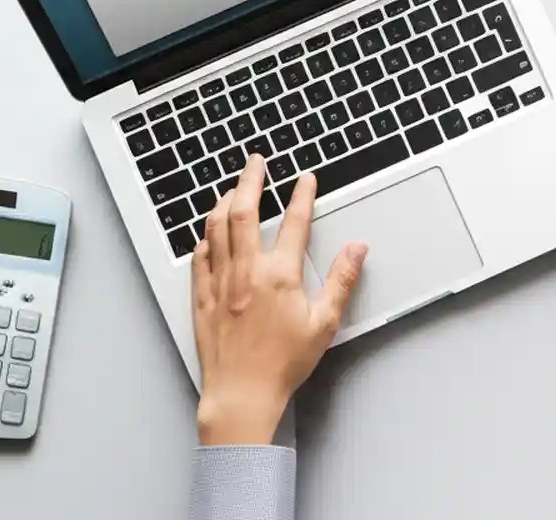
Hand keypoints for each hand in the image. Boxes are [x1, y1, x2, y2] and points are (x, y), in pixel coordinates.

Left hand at [191, 156, 367, 444]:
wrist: (242, 393)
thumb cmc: (283, 364)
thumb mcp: (324, 322)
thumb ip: (342, 280)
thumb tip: (357, 249)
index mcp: (279, 275)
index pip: (294, 222)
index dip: (302, 195)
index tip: (306, 179)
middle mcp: (246, 271)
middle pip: (244, 211)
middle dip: (250, 180)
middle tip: (255, 163)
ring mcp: (220, 282)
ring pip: (216, 227)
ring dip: (224, 201)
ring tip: (231, 189)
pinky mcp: (201, 297)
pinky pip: (199, 257)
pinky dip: (205, 237)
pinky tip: (209, 233)